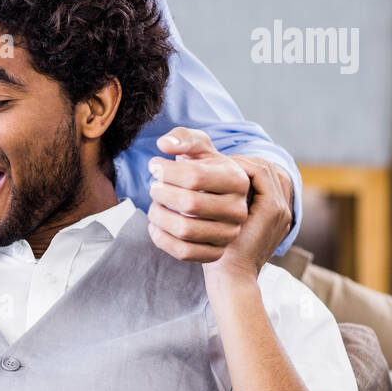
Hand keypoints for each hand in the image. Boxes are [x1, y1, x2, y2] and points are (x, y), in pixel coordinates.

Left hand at [146, 127, 250, 263]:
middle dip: (161, 193)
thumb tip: (165, 145)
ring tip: (154, 206)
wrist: (212, 199)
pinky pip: (184, 252)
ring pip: (185, 230)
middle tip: (153, 187)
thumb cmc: (203, 170)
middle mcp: (238, 209)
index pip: (195, 176)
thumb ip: (184, 137)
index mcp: (237, 180)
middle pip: (189, 204)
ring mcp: (229, 234)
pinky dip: (162, 239)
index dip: (166, 171)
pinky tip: (156, 226)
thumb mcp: (199, 149)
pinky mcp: (215, 252)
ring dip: (159, 216)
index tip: (155, 166)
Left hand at [202, 158, 293, 285]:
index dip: (243, 165)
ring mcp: (282, 209)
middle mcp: (284, 209)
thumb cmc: (220, 251)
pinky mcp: (274, 210)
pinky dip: (243, 168)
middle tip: (216, 159)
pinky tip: (222, 172)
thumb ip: (223, 201)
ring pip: (267, 169)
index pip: (266, 175)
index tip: (218, 165)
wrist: (230, 277)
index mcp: (275, 212)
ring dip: (242, 162)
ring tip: (218, 164)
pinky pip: (263, 176)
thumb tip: (204, 177)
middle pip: (269, 168)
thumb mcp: (224, 222)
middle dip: (242, 160)